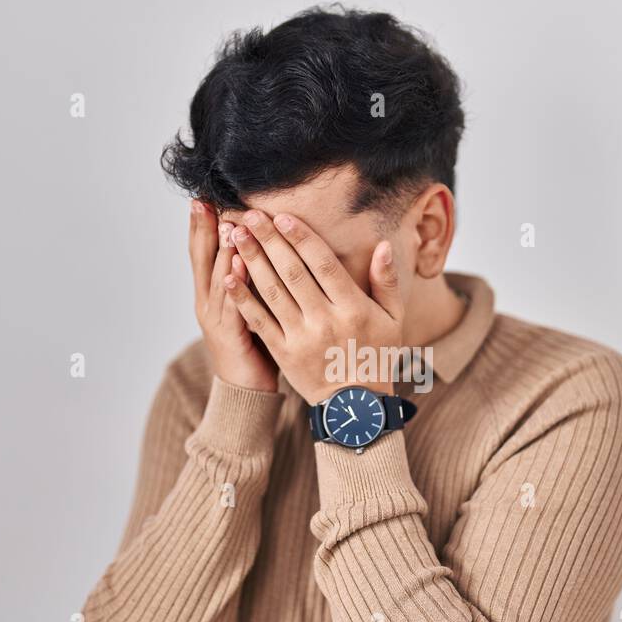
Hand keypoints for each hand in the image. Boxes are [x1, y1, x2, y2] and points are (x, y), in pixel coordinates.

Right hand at [188, 199, 278, 392]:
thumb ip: (252, 280)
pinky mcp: (230, 336)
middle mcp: (208, 303)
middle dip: (204, 229)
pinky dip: (236, 284)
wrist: (245, 392)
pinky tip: (241, 264)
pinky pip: (233, 306)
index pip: (203, 253)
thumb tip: (259, 248)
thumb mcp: (252, 307)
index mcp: (212, 295)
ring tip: (228, 223)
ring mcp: (216, 320)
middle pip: (203, 259)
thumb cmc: (254, 348)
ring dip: (223, 251)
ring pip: (218, 278)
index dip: (201, 226)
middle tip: (204, 200)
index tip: (203, 197)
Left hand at [222, 209, 403, 404]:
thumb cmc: (376, 357)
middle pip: (293, 273)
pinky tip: (228, 277)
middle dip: (269, 241)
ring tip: (235, 234)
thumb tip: (384, 245)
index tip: (282, 216)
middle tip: (250, 214)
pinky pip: (260, 321)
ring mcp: (302, 338)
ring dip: (251, 261)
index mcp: (353, 308)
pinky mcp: (283, 353)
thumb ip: (386, 281)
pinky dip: (243, 298)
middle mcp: (326, 321)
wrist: (356, 407)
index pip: (323, 265)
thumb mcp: (393, 320)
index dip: (301, 238)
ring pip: (273, 292)